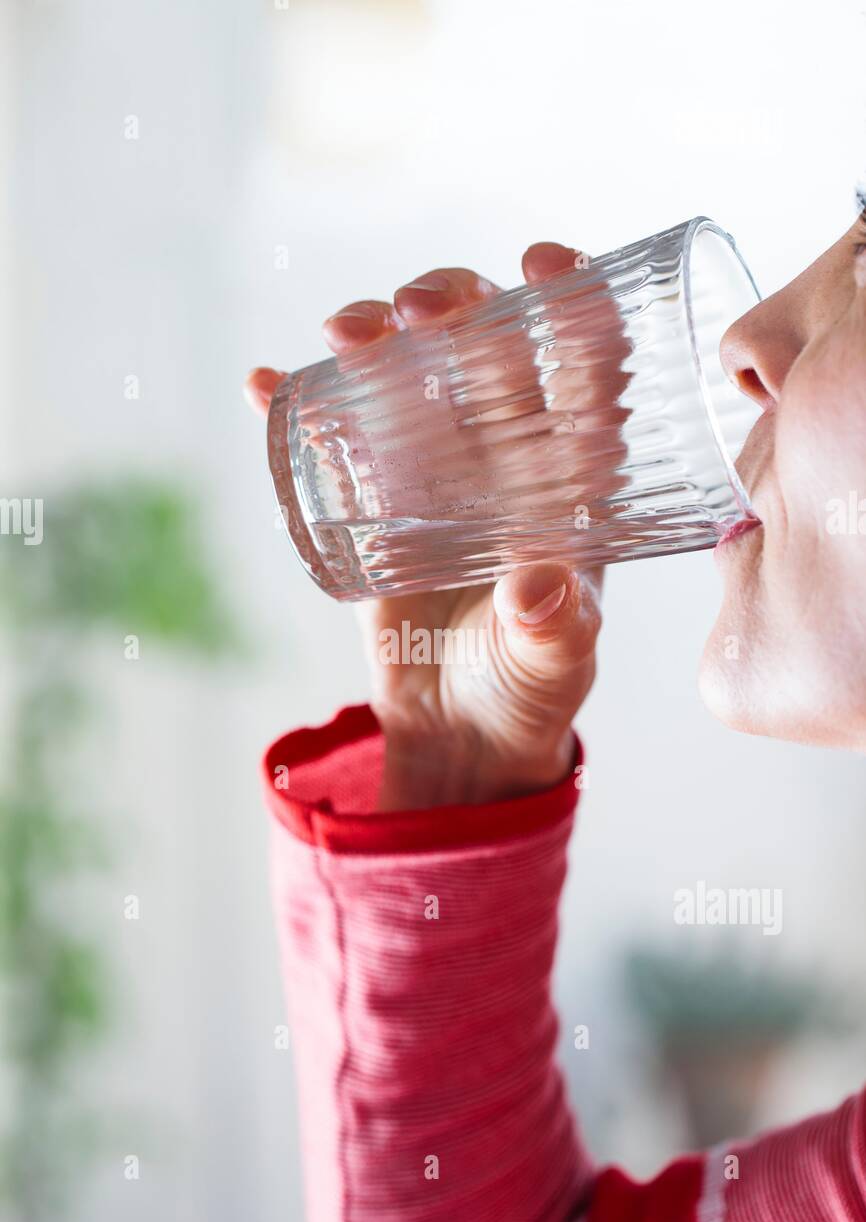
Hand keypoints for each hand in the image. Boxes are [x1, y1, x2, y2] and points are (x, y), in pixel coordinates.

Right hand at [246, 243, 603, 808]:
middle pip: (483, 342)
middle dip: (454, 300)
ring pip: (406, 370)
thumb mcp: (555, 661)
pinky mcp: (369, 498)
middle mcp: (505, 451)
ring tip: (344, 331)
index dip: (571, 300)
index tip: (542, 265)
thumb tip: (538, 586)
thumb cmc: (529, 686)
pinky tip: (263, 385)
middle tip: (420, 307)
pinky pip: (329, 437)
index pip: (582, 362)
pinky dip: (294, 405)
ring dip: (375, 333)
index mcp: (570, 472)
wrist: (457, 729)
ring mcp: (433, 467)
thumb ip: (554, 628)